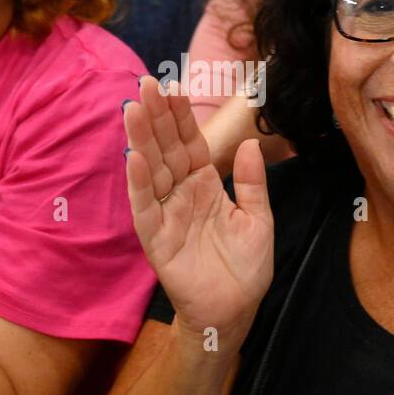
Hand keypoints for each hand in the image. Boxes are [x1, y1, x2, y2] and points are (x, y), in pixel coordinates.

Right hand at [124, 76, 273, 349]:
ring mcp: (165, 214)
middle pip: (165, 149)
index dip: (181, 117)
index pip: (190, 143)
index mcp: (205, 184)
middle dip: (156, 117)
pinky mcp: (156, 238)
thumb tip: (250, 143)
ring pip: (150, 171)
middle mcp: (181, 194)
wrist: (234, 311)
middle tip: (146, 84)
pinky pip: (144, 207)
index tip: (172, 86)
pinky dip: (138, 184)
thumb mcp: (259, 219)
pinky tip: (134, 158)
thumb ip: (252, 182)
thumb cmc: (245, 268)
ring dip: (141, 141)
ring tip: (134, 109)